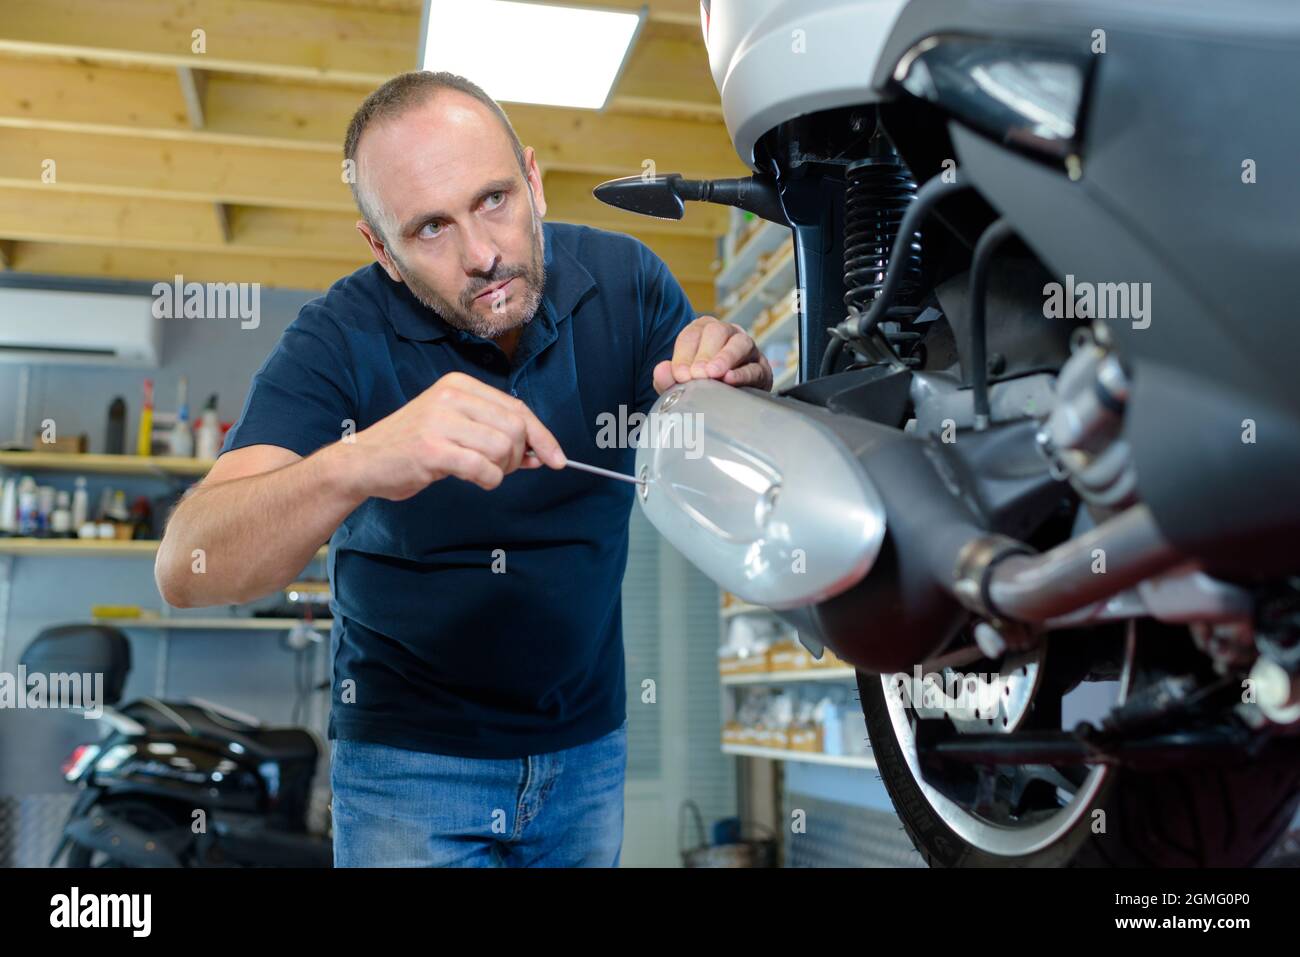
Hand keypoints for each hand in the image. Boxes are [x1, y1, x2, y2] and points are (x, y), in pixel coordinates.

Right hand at [343, 372, 564, 498]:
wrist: (363, 461)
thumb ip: (495, 433)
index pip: (517, 408)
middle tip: (503, 469)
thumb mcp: (454, 427)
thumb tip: (540, 453)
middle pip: (515, 427)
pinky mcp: (432, 449)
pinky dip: (489, 480)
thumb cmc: (412, 447)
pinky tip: (477, 480)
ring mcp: (440, 421)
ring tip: (483, 473)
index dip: (541, 436)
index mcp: (459, 384)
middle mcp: (451, 396)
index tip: (556, 458)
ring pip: (503, 447)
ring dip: (502, 470)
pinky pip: (483, 468)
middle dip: (519, 456)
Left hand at [653, 316, 772, 394]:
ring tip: (713, 374)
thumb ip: (666, 378)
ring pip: (739, 343)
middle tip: (696, 375)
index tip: (680, 375)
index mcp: (702, 332)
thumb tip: (661, 370)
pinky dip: (742, 373)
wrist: (730, 404)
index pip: (691, 335)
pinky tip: (730, 380)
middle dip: (704, 354)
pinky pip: (754, 367)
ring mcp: (746, 349)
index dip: (684, 354)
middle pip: (716, 331)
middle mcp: (726, 334)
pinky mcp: (761, 368)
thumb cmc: (701, 385)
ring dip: (725, 358)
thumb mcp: (680, 383)